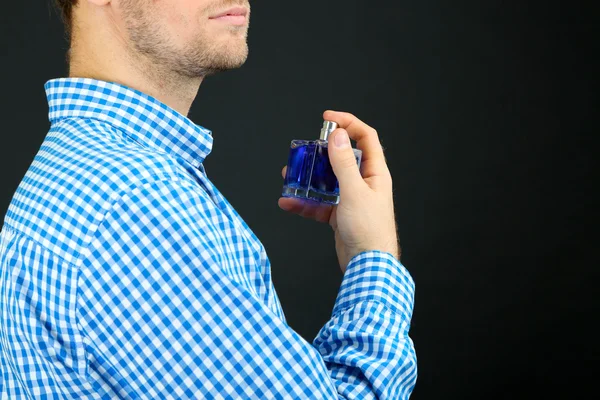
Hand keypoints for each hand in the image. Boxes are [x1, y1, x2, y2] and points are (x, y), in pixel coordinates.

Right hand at [279, 110, 399, 273]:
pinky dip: (304, 202)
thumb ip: (343, 163)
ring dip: (308, 178)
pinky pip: (319, 203)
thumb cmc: (368, 228)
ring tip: (289, 175)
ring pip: (327, 181)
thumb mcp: (353, 191)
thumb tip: (338, 136)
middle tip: (305, 150)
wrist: (367, 266)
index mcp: (375, 172)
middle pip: (342, 158)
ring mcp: (351, 199)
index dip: (348, 123)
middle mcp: (364, 183)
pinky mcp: (340, 215)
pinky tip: (288, 202)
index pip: (365, 137)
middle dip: (321, 153)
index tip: (327, 119)